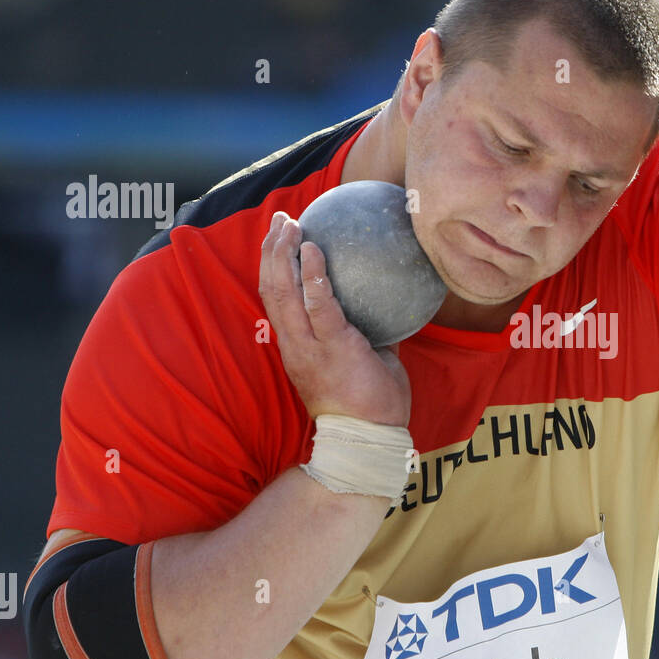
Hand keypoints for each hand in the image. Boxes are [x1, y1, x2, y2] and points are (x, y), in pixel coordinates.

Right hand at [258, 211, 410, 426]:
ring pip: (283, 292)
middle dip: (271, 250)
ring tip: (291, 224)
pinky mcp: (333, 347)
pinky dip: (313, 275)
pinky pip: (319, 305)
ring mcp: (310, 347)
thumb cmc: (369, 404)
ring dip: (284, 254)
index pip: (276, 301)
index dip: (273, 267)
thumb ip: (367, 332)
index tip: (279, 240)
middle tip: (281, 219)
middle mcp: (295, 344)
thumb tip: (388, 303)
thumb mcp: (362, 360)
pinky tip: (316, 249)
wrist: (368, 438)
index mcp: (297, 348)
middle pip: (271, 289)